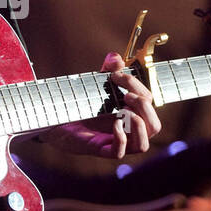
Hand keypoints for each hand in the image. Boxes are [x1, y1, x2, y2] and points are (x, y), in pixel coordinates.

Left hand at [38, 54, 161, 159]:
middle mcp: (127, 130)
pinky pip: (118, 153)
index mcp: (131, 113)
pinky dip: (120, 139)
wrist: (56, 116)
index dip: (138, 86)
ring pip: (143, 145)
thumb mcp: (98, 82)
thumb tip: (116, 58)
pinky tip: (114, 124)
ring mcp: (114, 141)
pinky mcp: (99, 149)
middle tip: (126, 95)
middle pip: (154, 126)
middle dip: (144, 107)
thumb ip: (108, 69)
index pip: (149, 103)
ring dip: (139, 126)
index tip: (117, 74)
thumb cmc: (82, 102)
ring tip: (123, 111)